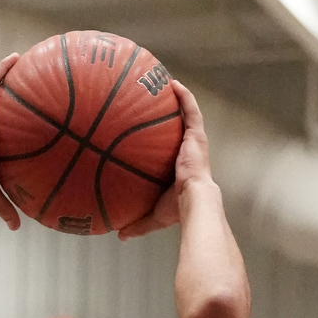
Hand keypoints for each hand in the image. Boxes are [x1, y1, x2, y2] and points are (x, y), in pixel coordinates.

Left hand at [119, 81, 212, 241]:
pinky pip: (191, 109)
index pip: (171, 150)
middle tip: (154, 101)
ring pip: (187, 114)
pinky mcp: (197, 135)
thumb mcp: (153, 216)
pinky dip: (184, 95)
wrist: (195, 202)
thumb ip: (137, 223)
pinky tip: (173, 82)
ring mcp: (194, 142)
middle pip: (179, 128)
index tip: (150, 131)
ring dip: (178, 97)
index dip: (162, 139)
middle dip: (169, 113)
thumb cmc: (177, 210)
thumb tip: (120, 236)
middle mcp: (188, 151)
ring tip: (165, 82)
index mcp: (180, 167)